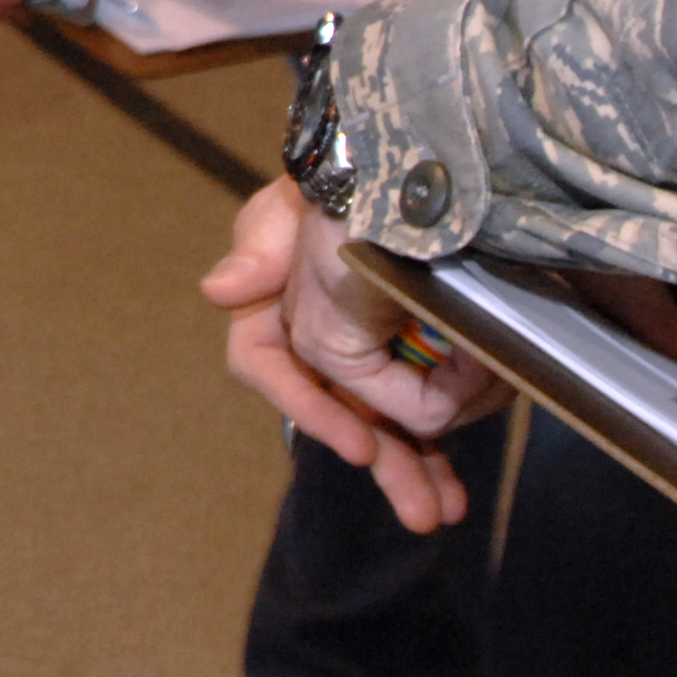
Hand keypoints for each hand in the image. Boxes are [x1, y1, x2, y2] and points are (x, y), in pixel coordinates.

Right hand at [204, 180, 511, 530]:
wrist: (405, 164)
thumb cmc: (336, 180)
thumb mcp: (293, 204)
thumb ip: (259, 244)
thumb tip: (217, 290)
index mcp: (274, 309)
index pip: (270, 369)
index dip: (311, 410)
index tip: (358, 441)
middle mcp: (318, 341)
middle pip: (340, 414)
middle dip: (383, 463)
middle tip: (421, 511)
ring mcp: (371, 353)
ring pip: (385, 422)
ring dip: (414, 468)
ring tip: (445, 510)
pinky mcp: (416, 357)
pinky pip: (424, 407)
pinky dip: (442, 442)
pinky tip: (459, 483)